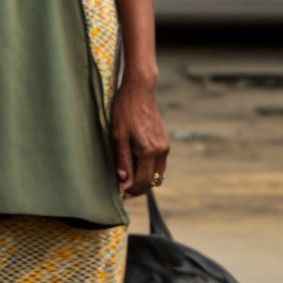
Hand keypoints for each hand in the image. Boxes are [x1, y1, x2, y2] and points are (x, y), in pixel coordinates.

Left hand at [110, 80, 168, 197]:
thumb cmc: (125, 111)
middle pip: (152, 182)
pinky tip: (133, 163)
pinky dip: (147, 169)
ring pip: (156, 174)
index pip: (143, 183)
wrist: (139, 90)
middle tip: (120, 186)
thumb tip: (124, 182)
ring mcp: (164, 147)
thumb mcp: (118, 137)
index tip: (118, 192)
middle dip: (137, 187)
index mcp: (149, 151)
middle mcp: (161, 151)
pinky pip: (157, 164)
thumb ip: (122, 161)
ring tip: (125, 175)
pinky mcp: (164, 143)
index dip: (130, 191)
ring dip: (143, 178)